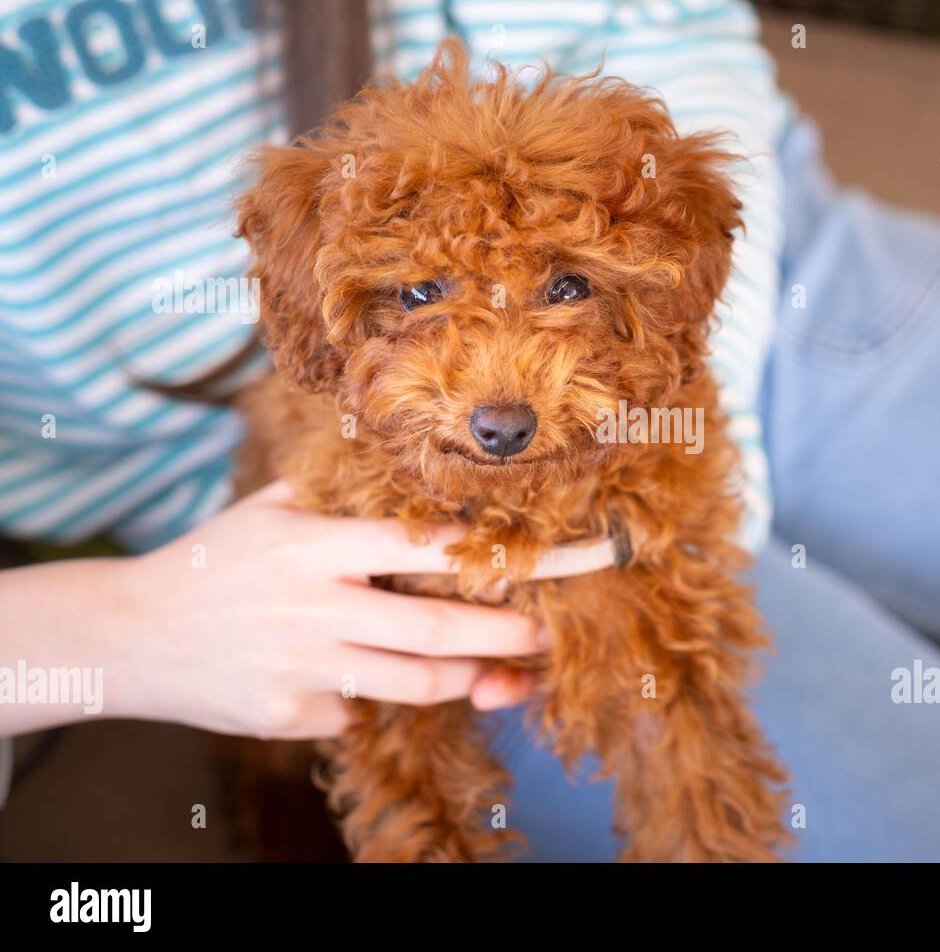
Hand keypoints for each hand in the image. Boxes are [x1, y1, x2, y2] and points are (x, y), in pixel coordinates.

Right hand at [0, 481, 545, 738]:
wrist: (130, 635)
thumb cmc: (215, 562)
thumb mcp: (270, 511)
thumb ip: (340, 499)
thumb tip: (424, 485)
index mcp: (313, 545)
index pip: (418, 548)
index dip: (484, 555)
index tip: (535, 557)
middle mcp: (314, 607)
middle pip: (436, 626)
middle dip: (504, 632)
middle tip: (546, 633)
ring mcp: (303, 667)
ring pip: (414, 682)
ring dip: (469, 679)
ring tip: (504, 673)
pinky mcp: (290, 717)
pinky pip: (360, 712)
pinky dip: (377, 699)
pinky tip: (378, 683)